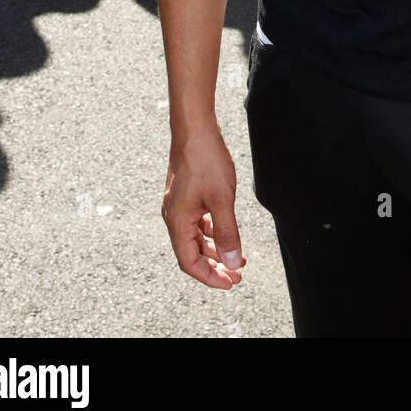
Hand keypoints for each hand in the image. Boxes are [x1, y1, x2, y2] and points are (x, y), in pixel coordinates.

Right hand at [162, 126, 245, 289]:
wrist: (194, 128)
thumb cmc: (206, 160)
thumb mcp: (222, 199)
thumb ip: (227, 233)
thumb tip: (231, 263)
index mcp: (177, 222)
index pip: (190, 263)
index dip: (210, 277)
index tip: (231, 283)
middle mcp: (173, 216)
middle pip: (192, 253)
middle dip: (215, 266)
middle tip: (237, 274)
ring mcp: (178, 205)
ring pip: (195, 238)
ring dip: (215, 249)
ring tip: (237, 256)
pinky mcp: (185, 195)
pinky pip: (197, 222)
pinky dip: (211, 231)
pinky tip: (225, 231)